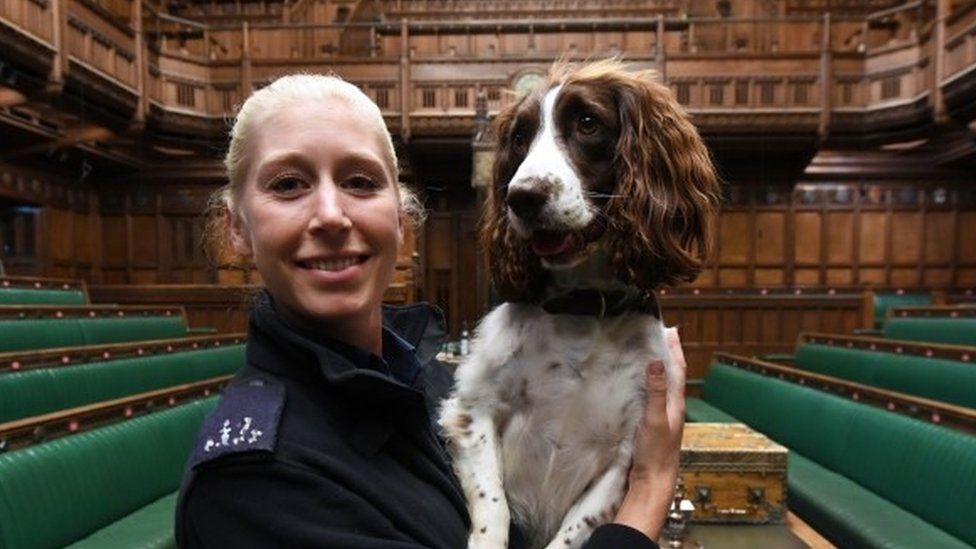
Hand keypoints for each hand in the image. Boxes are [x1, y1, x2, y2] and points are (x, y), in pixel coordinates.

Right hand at [613, 327, 685, 539]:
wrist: (653, 481)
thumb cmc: (657, 453)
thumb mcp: (656, 419)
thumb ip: (657, 391)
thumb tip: (656, 361)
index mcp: (676, 403)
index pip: (678, 369)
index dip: (674, 349)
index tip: (669, 330)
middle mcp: (671, 407)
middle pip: (670, 374)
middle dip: (664, 354)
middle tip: (655, 335)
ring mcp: (661, 416)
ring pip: (660, 386)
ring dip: (654, 368)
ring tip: (643, 353)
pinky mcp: (650, 424)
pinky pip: (649, 398)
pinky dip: (644, 385)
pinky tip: (633, 385)